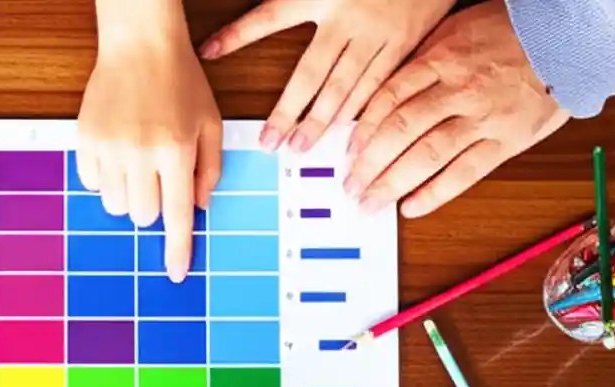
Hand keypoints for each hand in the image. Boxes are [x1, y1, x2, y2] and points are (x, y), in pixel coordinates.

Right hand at [79, 1, 221, 282]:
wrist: (140, 45)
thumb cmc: (180, 81)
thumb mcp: (211, 123)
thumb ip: (210, 169)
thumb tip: (197, 207)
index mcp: (177, 150)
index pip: (178, 215)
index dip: (177, 250)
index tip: (175, 274)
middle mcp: (141, 152)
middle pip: (143, 216)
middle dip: (153, 206)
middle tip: (158, 178)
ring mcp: (109, 147)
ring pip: (116, 205)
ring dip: (129, 194)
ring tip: (136, 161)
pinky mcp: (85, 141)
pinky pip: (93, 184)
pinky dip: (106, 178)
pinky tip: (116, 152)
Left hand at [200, 0, 453, 152]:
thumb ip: (285, 0)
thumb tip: (246, 18)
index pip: (272, 15)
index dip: (238, 33)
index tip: (210, 51)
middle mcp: (348, 17)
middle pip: (310, 73)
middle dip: (288, 111)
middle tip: (270, 142)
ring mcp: (377, 33)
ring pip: (344, 86)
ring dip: (321, 120)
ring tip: (301, 145)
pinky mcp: (404, 43)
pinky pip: (379, 86)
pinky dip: (361, 112)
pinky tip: (347, 133)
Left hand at [345, 1, 568, 217]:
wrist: (571, 38)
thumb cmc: (509, 32)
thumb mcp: (455, 32)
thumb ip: (420, 63)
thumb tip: (379, 97)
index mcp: (442, 59)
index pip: (389, 98)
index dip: (363, 129)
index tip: (347, 151)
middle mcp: (459, 89)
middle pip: (400, 131)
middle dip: (369, 164)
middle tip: (350, 186)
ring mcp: (484, 117)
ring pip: (427, 156)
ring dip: (392, 184)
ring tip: (370, 202)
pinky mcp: (507, 141)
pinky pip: (465, 173)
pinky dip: (435, 194)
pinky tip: (410, 207)